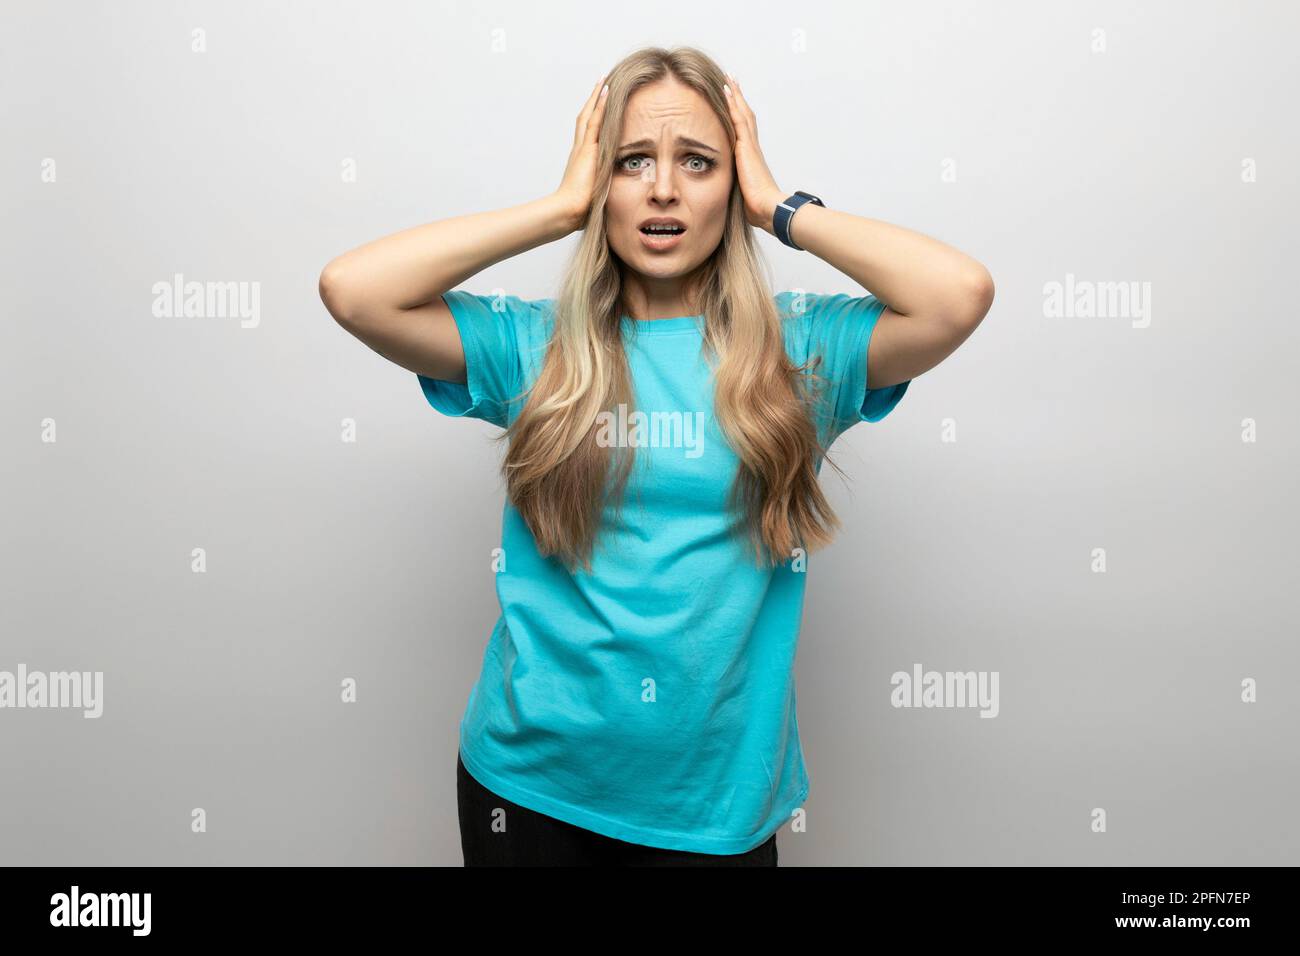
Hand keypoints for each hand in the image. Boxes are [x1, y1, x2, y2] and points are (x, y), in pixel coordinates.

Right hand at [553, 76, 610, 231]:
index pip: (588, 133)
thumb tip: (612, 199)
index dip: (594, 118)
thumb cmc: (580, 211)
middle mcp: (579, 149)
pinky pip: (595, 120)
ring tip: (603, 79)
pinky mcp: (587, 148)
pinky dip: (599, 104)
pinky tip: (606, 89)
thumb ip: (602, 192)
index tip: (600, 106)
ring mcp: (582, 147)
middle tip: (600, 84)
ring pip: (589, 115)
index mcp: (581, 160)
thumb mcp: (595, 196)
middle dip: (593, 101)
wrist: (568, 211)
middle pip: (585, 118)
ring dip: (596, 97)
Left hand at [723, 73, 785, 232]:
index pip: (743, 130)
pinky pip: (738, 117)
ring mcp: (750, 145)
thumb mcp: (741, 194)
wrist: (767, 208)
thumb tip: (723, 194)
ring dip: (735, 94)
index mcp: (750, 157)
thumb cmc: (756, 207)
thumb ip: (735, 188)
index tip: (733, 102)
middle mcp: (752, 147)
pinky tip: (726, 90)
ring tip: (728, 78)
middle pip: (745, 115)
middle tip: (731, 81)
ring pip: (742, 112)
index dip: (738, 115)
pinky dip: (733, 103)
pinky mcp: (746, 146)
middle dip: (738, 98)